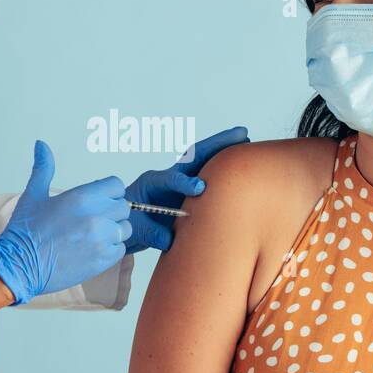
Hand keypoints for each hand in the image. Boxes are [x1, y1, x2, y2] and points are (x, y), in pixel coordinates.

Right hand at [0, 140, 131, 304]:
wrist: (20, 267)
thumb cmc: (25, 232)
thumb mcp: (33, 195)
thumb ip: (44, 168)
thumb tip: (41, 144)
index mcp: (82, 197)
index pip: (117, 185)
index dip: (109, 192)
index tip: (97, 201)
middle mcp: (96, 216)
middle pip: (124, 206)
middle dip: (112, 212)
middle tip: (92, 220)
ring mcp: (102, 239)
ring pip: (125, 228)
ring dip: (114, 231)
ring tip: (91, 236)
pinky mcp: (104, 260)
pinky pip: (121, 249)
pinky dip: (110, 250)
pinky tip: (90, 250)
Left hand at [123, 125, 250, 252]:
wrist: (128, 221)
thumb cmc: (131, 223)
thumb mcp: (136, 230)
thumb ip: (153, 234)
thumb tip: (171, 238)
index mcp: (152, 183)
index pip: (170, 179)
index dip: (184, 183)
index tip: (199, 188)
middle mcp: (168, 176)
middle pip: (193, 156)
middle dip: (216, 145)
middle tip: (240, 134)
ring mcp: (180, 180)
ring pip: (203, 160)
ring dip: (223, 148)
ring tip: (244, 137)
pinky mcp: (189, 190)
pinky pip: (207, 173)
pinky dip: (222, 164)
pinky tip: (240, 159)